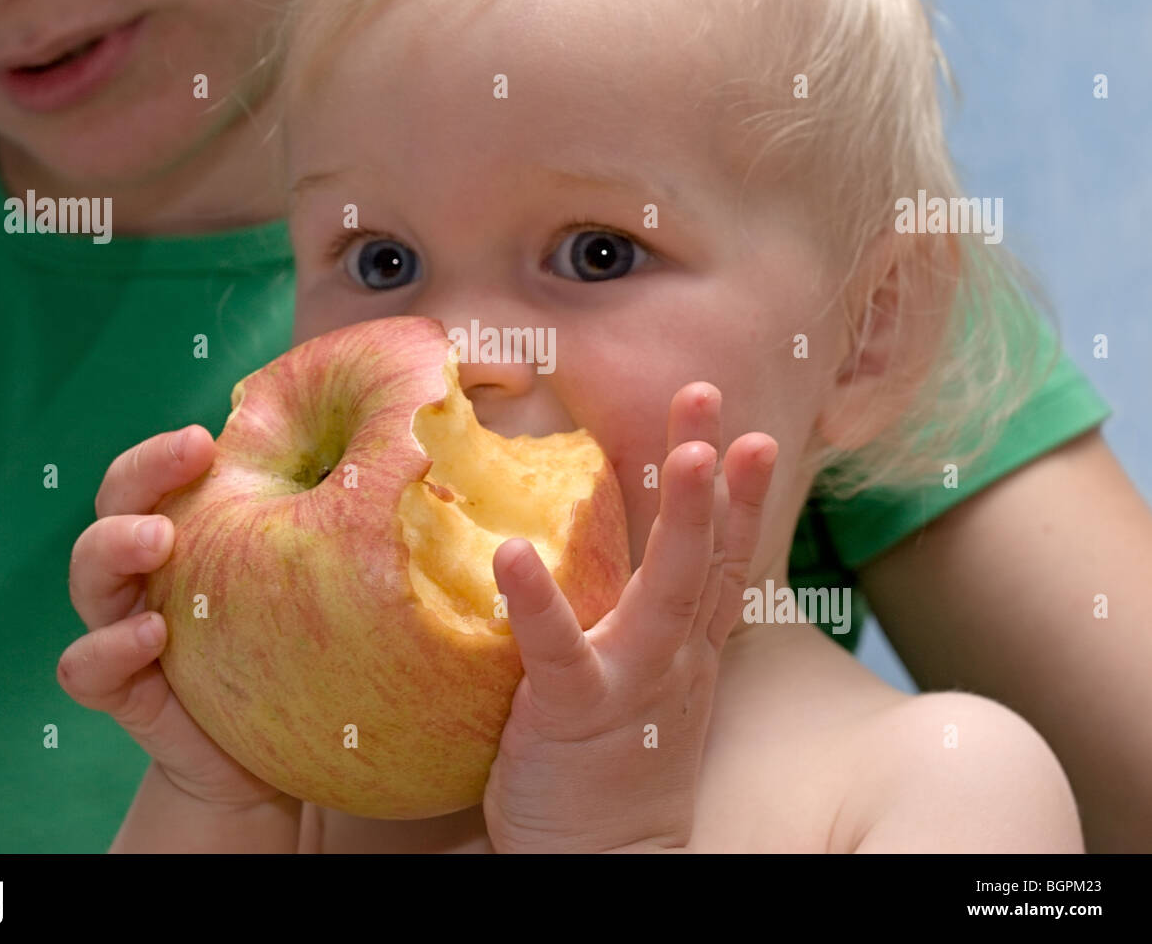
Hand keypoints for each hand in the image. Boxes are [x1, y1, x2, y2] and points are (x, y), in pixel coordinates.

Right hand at [58, 425, 287, 810]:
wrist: (259, 759)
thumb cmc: (292, 649)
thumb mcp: (307, 583)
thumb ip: (321, 533)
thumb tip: (384, 469)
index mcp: (184, 533)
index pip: (155, 475)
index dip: (169, 452)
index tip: (209, 438)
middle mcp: (145, 572)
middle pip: (114, 505)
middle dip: (146, 473)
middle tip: (194, 455)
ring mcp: (125, 628)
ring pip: (89, 576)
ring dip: (118, 546)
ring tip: (162, 538)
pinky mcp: (124, 692)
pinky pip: (85, 667)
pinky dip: (110, 646)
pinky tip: (154, 634)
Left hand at [481, 383, 776, 853]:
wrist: (606, 863)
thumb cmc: (614, 766)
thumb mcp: (645, 687)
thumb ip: (638, 625)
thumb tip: (608, 560)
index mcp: (686, 649)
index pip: (725, 561)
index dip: (741, 497)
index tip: (749, 433)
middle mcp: (674, 658)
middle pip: (707, 557)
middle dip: (715, 476)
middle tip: (709, 398)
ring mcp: (632, 683)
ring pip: (669, 591)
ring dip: (684, 519)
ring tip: (687, 451)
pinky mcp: (575, 714)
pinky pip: (558, 651)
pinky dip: (538, 601)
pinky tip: (512, 553)